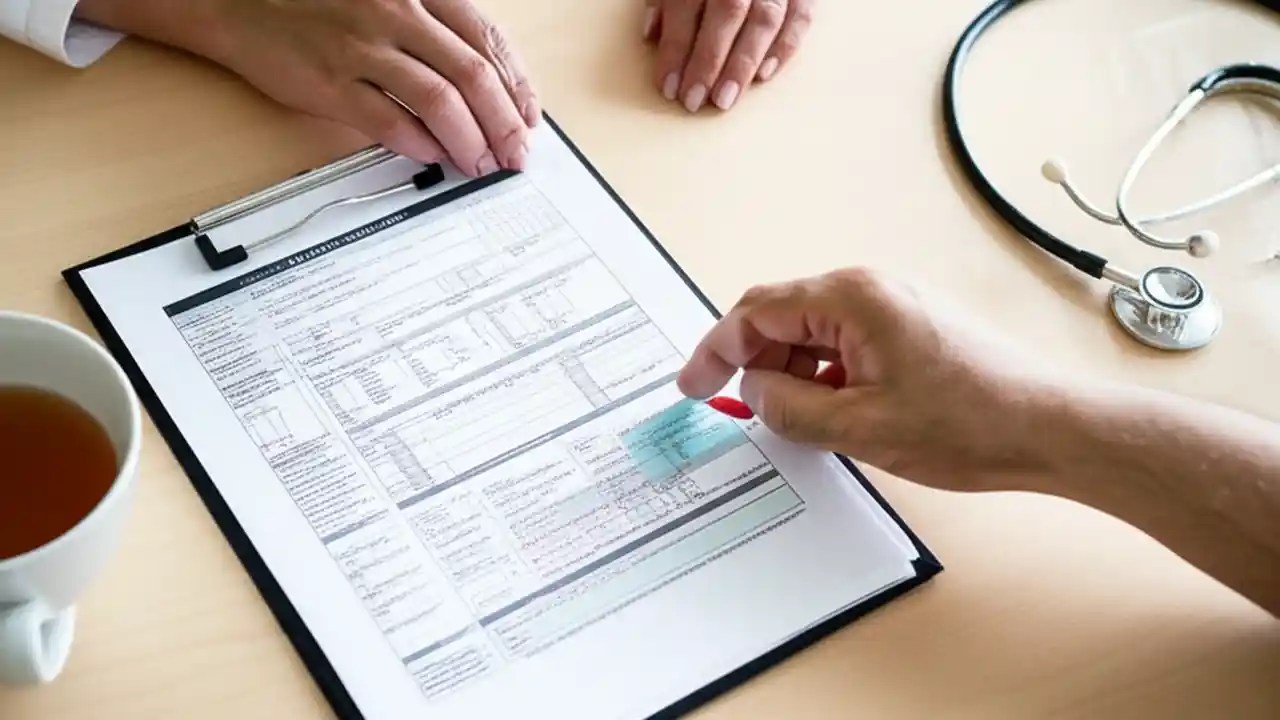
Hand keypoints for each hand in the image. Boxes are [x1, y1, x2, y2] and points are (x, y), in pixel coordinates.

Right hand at [77, 0, 538, 176]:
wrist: (234, 0)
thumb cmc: (316, 3)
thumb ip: (431, 30)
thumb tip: (482, 87)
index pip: (487, 40)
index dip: (517, 86)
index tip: (528, 119)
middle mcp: (396, 11)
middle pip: (473, 74)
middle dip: (504, 124)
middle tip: (516, 156)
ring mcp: (363, 47)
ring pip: (440, 100)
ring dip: (470, 141)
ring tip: (481, 165)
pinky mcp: (331, 83)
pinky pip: (390, 120)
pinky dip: (421, 144)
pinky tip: (435, 157)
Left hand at [642, 0, 813, 111]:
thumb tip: (652, 36)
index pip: (686, 3)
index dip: (675, 46)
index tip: (667, 85)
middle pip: (727, 12)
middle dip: (708, 61)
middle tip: (693, 100)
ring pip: (764, 19)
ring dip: (743, 64)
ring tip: (724, 99)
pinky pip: (802, 16)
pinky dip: (784, 47)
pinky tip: (763, 76)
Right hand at [676, 268, 1059, 490]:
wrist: (1052, 429)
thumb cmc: (972, 423)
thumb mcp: (859, 427)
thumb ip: (789, 406)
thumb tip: (754, 390)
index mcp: (853, 297)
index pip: (757, 311)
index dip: (715, 350)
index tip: (693, 384)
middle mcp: (872, 288)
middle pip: (783, 316)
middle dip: (752, 362)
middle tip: (727, 405)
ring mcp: (894, 304)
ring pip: (814, 332)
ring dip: (791, 373)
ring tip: (793, 421)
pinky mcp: (911, 326)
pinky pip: (846, 343)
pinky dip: (824, 374)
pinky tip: (829, 412)